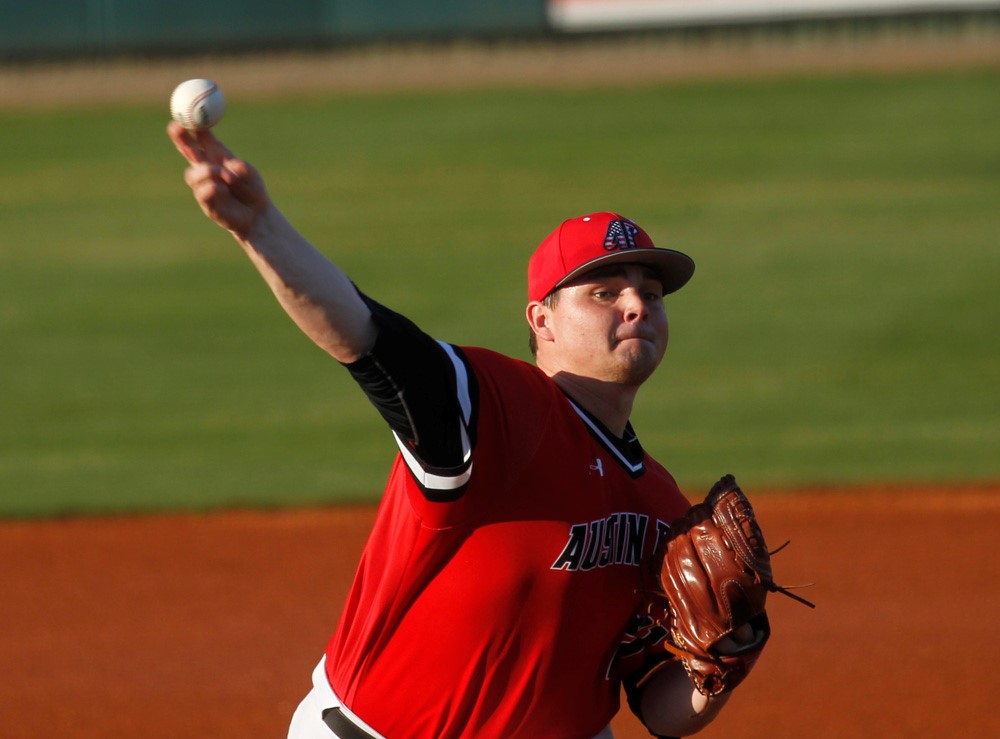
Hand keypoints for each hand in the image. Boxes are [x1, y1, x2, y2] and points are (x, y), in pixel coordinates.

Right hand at [167, 121, 269, 239]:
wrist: (257, 215)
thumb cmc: (253, 190)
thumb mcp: (250, 173)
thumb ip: (241, 167)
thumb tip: (227, 165)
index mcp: (215, 157)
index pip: (200, 139)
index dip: (193, 126)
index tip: (188, 115)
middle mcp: (206, 169)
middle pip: (187, 151)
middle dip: (180, 138)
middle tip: (176, 127)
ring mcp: (203, 186)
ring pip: (192, 174)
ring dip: (205, 171)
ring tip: (220, 173)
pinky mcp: (206, 204)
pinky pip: (202, 192)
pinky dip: (212, 188)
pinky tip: (223, 189)